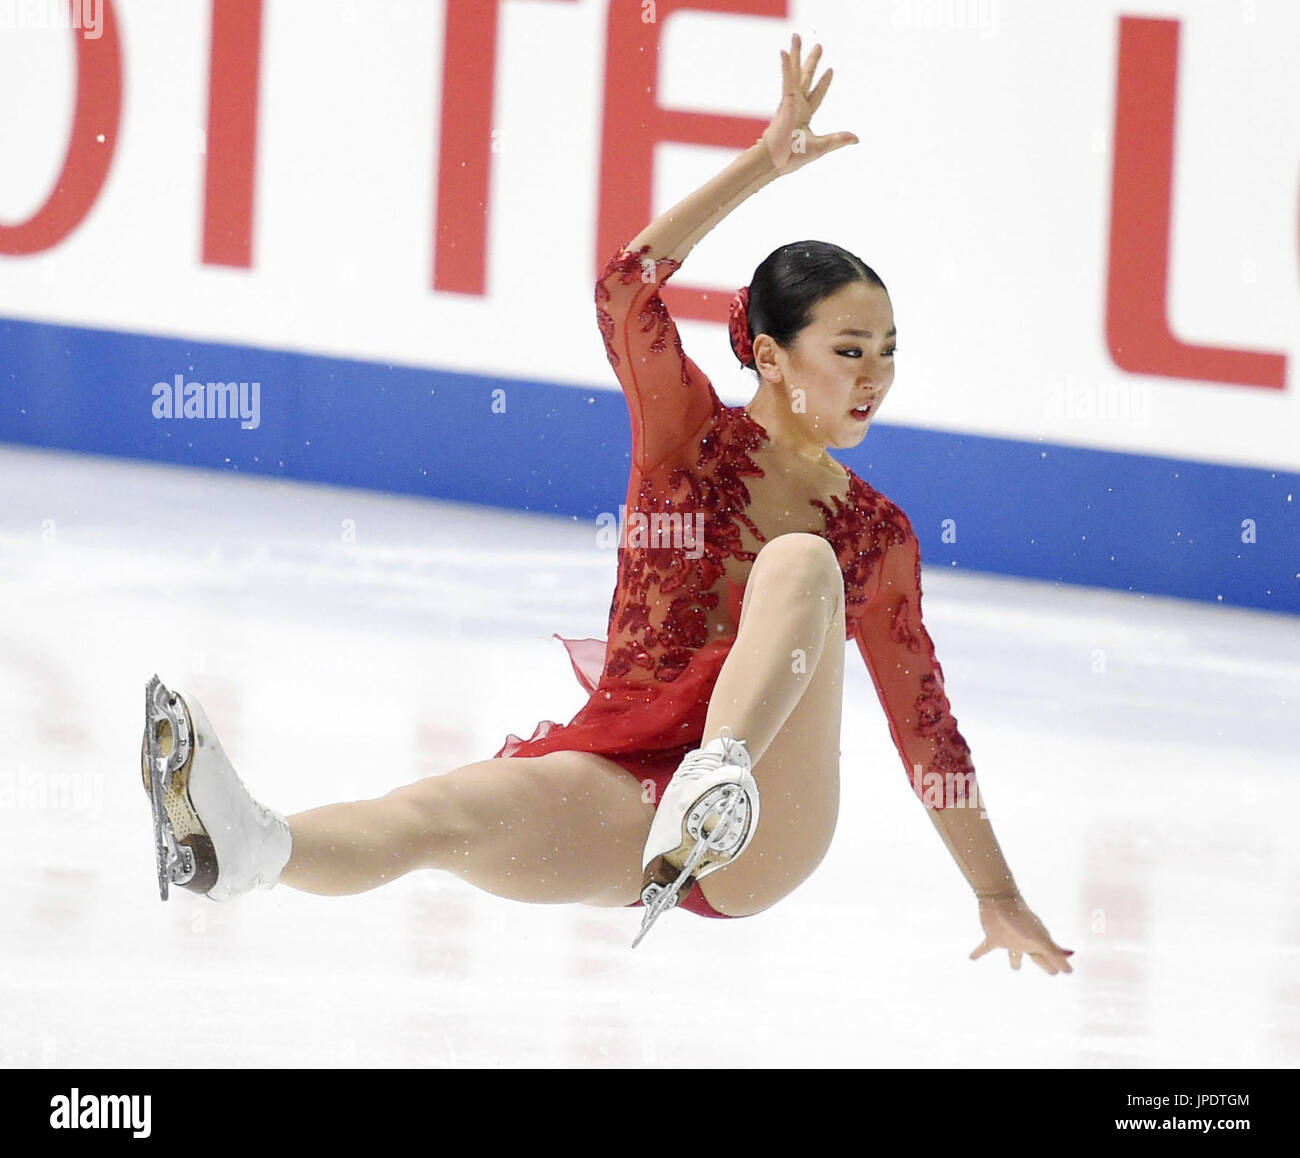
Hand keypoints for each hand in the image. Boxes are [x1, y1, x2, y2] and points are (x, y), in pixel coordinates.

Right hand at [760, 34, 857, 174]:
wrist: (776, 161)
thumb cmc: (793, 157)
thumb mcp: (821, 146)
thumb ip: (838, 139)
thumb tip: (857, 138)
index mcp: (804, 116)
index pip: (817, 95)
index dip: (823, 83)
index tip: (830, 70)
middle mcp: (796, 106)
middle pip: (805, 78)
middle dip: (811, 62)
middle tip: (818, 46)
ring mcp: (789, 102)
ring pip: (795, 72)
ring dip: (796, 54)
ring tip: (797, 36)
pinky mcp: (785, 101)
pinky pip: (787, 80)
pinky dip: (786, 66)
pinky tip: (784, 51)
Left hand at [970, 895, 1073, 974]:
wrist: (999, 900)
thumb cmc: (1021, 918)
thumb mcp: (1038, 938)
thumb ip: (1053, 952)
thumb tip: (1070, 965)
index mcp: (1037, 942)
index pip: (1051, 957)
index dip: (1060, 965)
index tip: (1069, 972)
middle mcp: (1024, 942)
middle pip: (1036, 956)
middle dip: (1044, 964)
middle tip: (1052, 973)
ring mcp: (1009, 939)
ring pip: (1014, 954)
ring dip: (1014, 961)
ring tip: (1015, 969)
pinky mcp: (993, 936)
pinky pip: (985, 948)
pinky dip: (978, 953)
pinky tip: (971, 958)